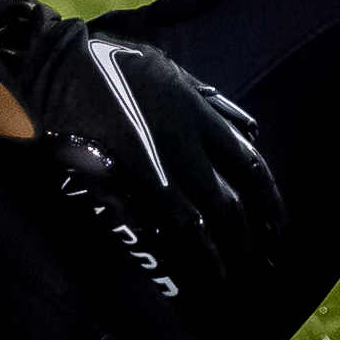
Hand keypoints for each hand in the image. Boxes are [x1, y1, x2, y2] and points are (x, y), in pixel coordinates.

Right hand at [0, 8, 283, 297]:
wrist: (62, 69)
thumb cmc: (112, 68)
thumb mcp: (171, 72)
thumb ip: (211, 102)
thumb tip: (250, 129)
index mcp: (200, 111)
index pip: (250, 161)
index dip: (268, 197)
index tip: (277, 223)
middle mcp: (191, 138)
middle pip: (237, 193)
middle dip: (258, 230)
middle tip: (268, 257)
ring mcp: (165, 160)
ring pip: (216, 211)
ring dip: (235, 246)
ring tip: (245, 272)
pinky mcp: (138, 179)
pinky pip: (182, 222)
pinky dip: (203, 250)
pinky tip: (212, 271)